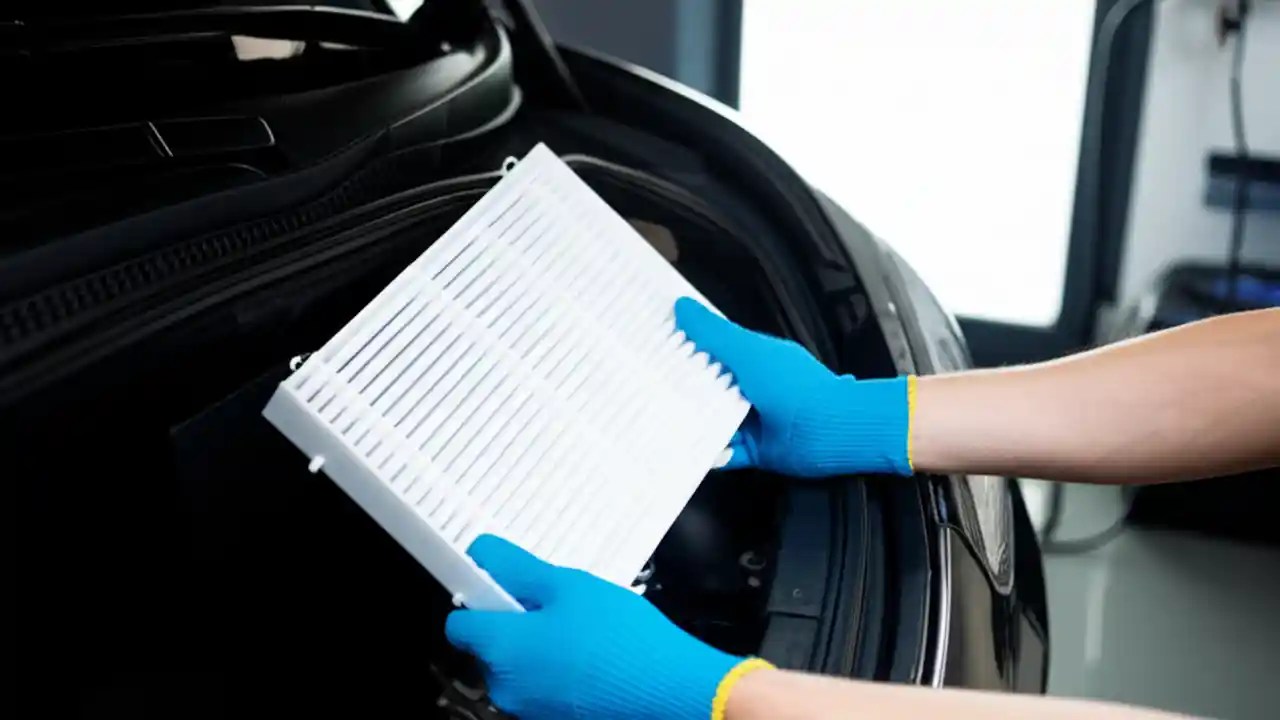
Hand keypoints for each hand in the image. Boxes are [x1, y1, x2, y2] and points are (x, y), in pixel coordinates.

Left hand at [446, 535, 761, 719]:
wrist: (671, 690)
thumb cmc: (623, 641)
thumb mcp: (569, 585)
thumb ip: (517, 569)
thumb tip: (483, 552)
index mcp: (501, 649)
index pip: (459, 623)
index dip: (481, 598)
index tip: (503, 584)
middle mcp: (505, 687)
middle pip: (491, 646)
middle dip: (517, 623)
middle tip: (556, 603)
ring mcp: (530, 710)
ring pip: (520, 667)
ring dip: (541, 647)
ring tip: (583, 630)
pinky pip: (544, 687)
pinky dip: (560, 671)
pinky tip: (593, 656)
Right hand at [675, 297, 913, 476]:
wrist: (829, 430)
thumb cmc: (794, 385)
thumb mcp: (747, 350)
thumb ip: (713, 332)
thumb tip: (682, 307)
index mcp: (754, 358)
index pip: (715, 350)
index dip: (688, 350)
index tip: (658, 350)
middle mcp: (754, 388)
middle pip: (711, 389)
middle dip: (685, 391)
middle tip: (650, 391)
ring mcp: (756, 420)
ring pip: (715, 422)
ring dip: (696, 425)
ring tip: (665, 424)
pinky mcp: (757, 449)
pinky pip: (727, 453)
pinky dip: (713, 453)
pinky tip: (694, 451)